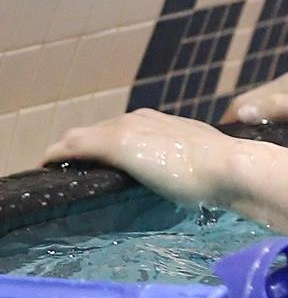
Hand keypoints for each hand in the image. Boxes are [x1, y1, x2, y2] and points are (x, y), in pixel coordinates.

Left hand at [44, 109, 246, 207]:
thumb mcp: (204, 162)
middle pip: (100, 129)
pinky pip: (72, 147)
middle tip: (76, 168)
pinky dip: (57, 155)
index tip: (104, 162)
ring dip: (69, 151)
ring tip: (59, 168)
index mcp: (165, 122)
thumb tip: (197, 179)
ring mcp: (127, 129)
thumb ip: (192, 163)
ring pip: (82, 135)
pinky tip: (47, 166)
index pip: (125, 129)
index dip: (110, 143)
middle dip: (86, 146)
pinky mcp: (115, 144)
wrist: (229, 167)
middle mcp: (143, 118)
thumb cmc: (225, 171)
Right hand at [223, 67, 287, 137]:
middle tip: (230, 142)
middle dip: (247, 115)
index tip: (216, 139)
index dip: (234, 116)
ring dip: (268, 114)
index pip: (254, 97)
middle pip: (267, 96)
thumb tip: (243, 111)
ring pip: (286, 98)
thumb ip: (284, 108)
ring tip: (256, 137)